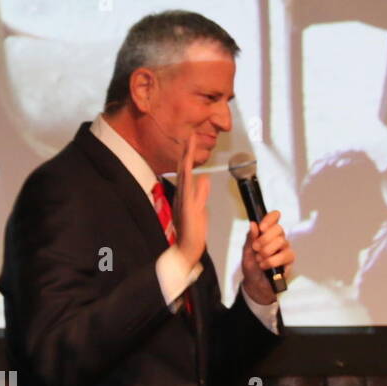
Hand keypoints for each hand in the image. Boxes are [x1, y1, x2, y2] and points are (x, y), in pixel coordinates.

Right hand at [174, 131, 209, 266]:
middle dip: (186, 152)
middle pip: (183, 169)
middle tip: (190, 135)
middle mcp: (181, 195)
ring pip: (184, 175)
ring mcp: (183, 201)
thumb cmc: (193, 231)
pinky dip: (188, 178)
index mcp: (185, 195)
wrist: (187, 249)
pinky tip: (189, 167)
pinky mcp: (187, 209)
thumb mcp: (200, 208)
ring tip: (189, 143)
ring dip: (186, 159)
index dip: (188, 157)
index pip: (186, 172)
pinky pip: (187, 190)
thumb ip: (201, 193)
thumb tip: (205, 178)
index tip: (191, 142)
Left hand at [240, 209, 294, 303]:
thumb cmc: (252, 268)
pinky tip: (265, 266)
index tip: (262, 227)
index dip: (270, 219)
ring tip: (259, 260)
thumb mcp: (246, 252)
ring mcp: (285, 248)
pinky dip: (272, 261)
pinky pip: (285, 255)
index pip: (274, 217)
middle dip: (264, 239)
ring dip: (267, 251)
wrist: (256, 285)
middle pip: (278, 229)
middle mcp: (278, 238)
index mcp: (267, 233)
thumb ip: (250, 238)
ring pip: (281, 242)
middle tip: (256, 249)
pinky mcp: (290, 259)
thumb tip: (253, 224)